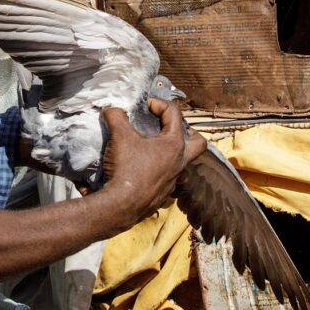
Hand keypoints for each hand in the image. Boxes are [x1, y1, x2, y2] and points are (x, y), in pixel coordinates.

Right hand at [97, 98, 205, 229]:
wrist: (121, 205)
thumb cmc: (127, 168)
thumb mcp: (120, 136)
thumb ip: (116, 117)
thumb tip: (111, 109)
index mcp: (174, 145)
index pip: (174, 114)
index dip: (159, 104)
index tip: (145, 105)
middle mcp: (179, 162)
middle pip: (198, 144)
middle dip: (190, 134)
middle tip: (172, 130)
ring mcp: (173, 181)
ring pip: (184, 165)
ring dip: (174, 157)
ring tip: (157, 151)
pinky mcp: (163, 195)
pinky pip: (169, 181)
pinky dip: (162, 174)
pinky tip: (147, 172)